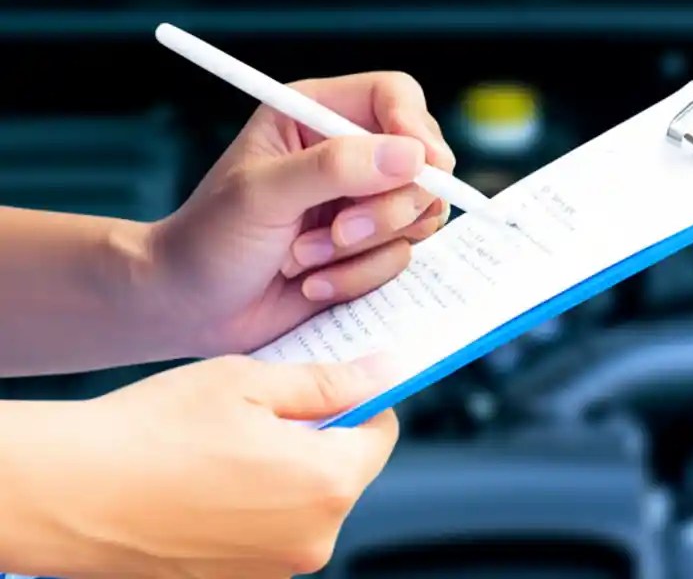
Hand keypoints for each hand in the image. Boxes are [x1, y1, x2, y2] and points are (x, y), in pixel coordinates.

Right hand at [0, 356, 398, 577]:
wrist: (69, 495)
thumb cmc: (151, 433)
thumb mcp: (249, 382)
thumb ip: (327, 382)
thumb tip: (384, 372)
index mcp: (328, 483)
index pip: (381, 432)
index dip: (358, 401)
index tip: (327, 387)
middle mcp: (313, 537)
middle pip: (345, 471)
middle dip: (316, 437)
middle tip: (259, 412)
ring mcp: (276, 567)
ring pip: (306, 502)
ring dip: (283, 472)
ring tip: (223, 448)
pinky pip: (270, 531)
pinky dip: (253, 505)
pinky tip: (207, 481)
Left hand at [148, 72, 455, 356]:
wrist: (188, 307)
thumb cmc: (208, 240)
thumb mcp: (263, 194)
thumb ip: (335, 168)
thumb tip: (411, 156)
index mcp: (316, 115)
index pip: (395, 96)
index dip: (415, 127)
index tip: (421, 166)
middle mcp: (349, 154)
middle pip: (423, 161)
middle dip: (387, 207)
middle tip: (339, 231)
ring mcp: (364, 203)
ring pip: (419, 215)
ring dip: (364, 249)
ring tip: (304, 258)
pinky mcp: (371, 249)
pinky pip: (402, 259)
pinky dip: (359, 278)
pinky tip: (312, 283)